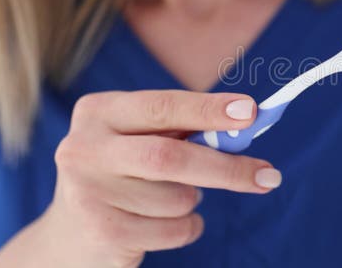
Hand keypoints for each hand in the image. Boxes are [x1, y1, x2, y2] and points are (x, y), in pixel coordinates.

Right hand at [0, 90, 281, 267]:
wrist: (72, 235)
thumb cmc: (127, 174)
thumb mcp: (145, 140)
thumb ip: (189, 130)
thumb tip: (248, 125)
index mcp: (98, 112)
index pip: (162, 106)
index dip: (208, 109)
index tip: (251, 111)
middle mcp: (83, 148)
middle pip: (170, 157)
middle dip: (226, 168)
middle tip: (270, 176)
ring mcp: (87, 193)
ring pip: (177, 198)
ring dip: (194, 201)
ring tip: (175, 198)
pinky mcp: (100, 232)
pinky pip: (173, 230)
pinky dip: (187, 228)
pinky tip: (163, 224)